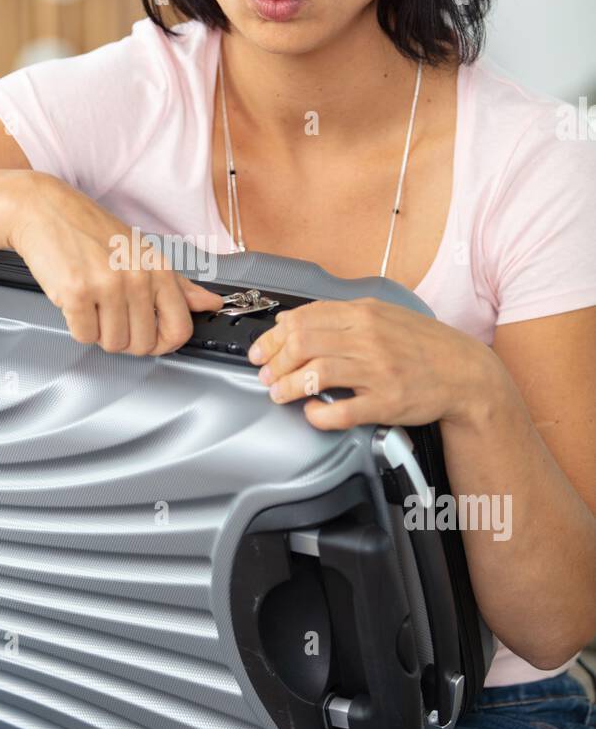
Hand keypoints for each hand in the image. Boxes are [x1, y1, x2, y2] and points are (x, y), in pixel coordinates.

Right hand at [6, 172, 222, 355]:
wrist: (44, 210)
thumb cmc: (90, 229)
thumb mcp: (142, 251)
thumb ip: (178, 284)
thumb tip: (210, 302)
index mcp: (158, 268)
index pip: (179, 328)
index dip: (163, 343)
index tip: (151, 339)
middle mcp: (137, 277)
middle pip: (143, 344)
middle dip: (125, 337)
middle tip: (111, 314)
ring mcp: (107, 286)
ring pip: (113, 344)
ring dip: (99, 331)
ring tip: (92, 303)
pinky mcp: (76, 293)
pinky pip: (84, 336)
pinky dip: (77, 326)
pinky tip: (75, 301)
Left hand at [246, 296, 494, 430]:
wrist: (465, 372)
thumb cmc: (421, 345)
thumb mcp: (383, 315)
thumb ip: (338, 316)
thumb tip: (291, 321)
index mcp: (364, 313)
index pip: (303, 318)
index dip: (274, 337)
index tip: (262, 351)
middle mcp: (369, 338)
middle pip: (302, 343)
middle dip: (275, 361)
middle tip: (266, 375)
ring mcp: (377, 371)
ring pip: (316, 373)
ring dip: (288, 386)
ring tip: (279, 393)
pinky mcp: (386, 403)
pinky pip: (341, 411)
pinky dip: (318, 414)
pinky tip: (312, 412)